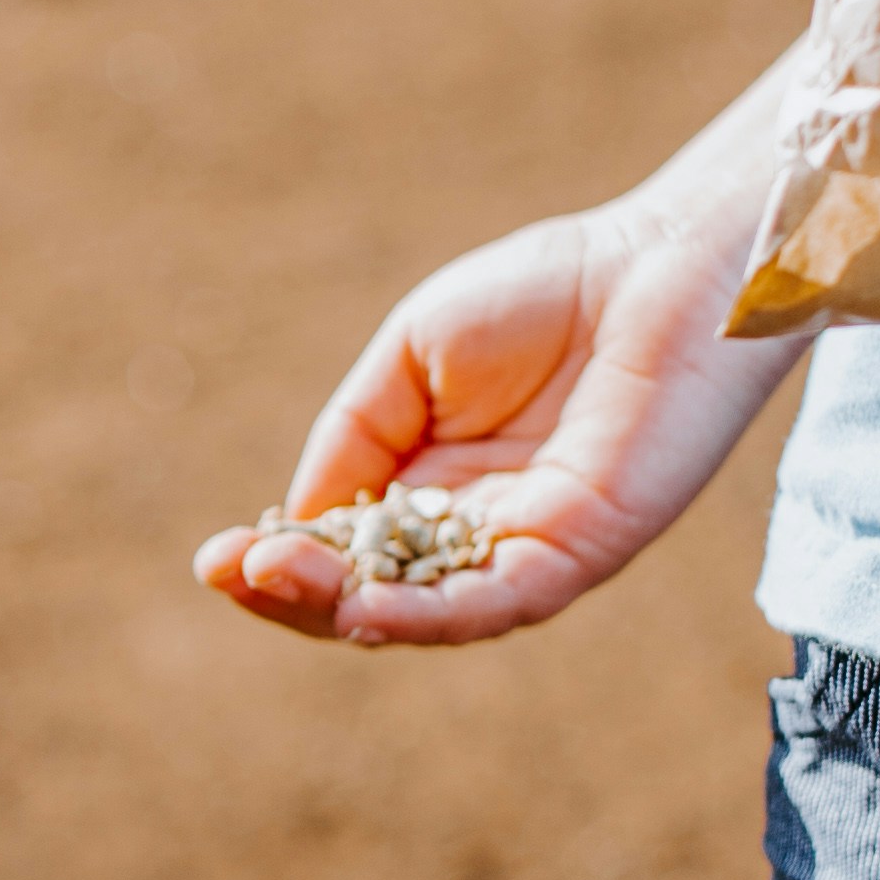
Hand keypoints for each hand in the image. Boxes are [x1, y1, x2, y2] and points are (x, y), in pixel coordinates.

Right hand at [200, 53, 811, 648]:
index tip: (216, 555)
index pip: (340, 552)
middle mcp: (474, 533)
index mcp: (429, 485)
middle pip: (367, 598)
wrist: (663, 264)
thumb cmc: (550, 291)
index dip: (274, 563)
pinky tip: (364, 607)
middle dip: (290, 596)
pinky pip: (495, 603)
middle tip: (231, 571)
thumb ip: (354, 434)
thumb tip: (299, 518)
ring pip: (421, 615)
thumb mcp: (410, 355)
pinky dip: (425, 614)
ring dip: (340, 611)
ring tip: (275, 583)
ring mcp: (526, 549)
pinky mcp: (581, 552)